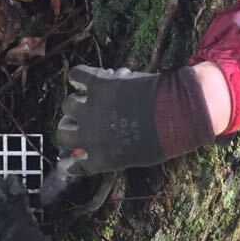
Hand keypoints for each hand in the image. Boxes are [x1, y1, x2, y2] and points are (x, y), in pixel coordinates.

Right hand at [43, 64, 213, 206]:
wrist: (177, 113)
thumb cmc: (163, 139)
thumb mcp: (136, 157)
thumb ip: (114, 155)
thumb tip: (102, 148)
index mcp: (101, 159)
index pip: (76, 166)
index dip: (70, 162)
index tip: (68, 160)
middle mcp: (89, 136)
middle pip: (63, 134)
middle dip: (67, 129)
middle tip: (74, 124)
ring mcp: (92, 109)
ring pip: (68, 105)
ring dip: (75, 103)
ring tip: (83, 99)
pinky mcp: (99, 84)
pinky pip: (77, 75)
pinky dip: (77, 75)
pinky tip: (79, 77)